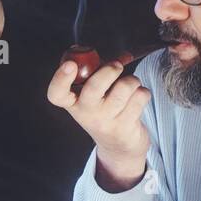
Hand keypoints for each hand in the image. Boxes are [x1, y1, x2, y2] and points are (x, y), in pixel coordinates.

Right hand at [46, 52, 149, 191]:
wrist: (118, 145)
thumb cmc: (105, 110)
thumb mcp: (94, 95)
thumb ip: (100, 72)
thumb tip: (123, 55)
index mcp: (73, 102)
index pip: (57, 94)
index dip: (61, 78)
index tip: (70, 65)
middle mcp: (86, 113)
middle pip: (94, 87)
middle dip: (110, 70)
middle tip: (117, 66)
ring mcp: (105, 121)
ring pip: (124, 88)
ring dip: (132, 80)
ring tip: (130, 85)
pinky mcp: (125, 126)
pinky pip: (140, 97)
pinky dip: (142, 92)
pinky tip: (137, 99)